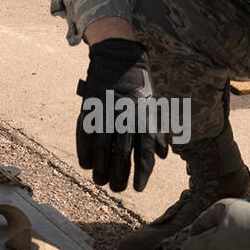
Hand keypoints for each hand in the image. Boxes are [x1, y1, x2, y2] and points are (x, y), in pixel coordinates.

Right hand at [75, 39, 168, 191]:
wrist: (118, 61)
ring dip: (101, 169)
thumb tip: (163, 156)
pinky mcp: (90, 109)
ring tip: (101, 182)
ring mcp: (106, 113)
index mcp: (144, 118)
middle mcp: (126, 118)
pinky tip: (87, 165)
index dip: (142, 172)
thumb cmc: (139, 88)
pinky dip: (85, 152)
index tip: (138, 189)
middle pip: (122, 154)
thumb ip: (158, 132)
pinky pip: (86, 136)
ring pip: (102, 148)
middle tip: (117, 189)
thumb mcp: (154, 107)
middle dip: (119, 175)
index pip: (144, 151)